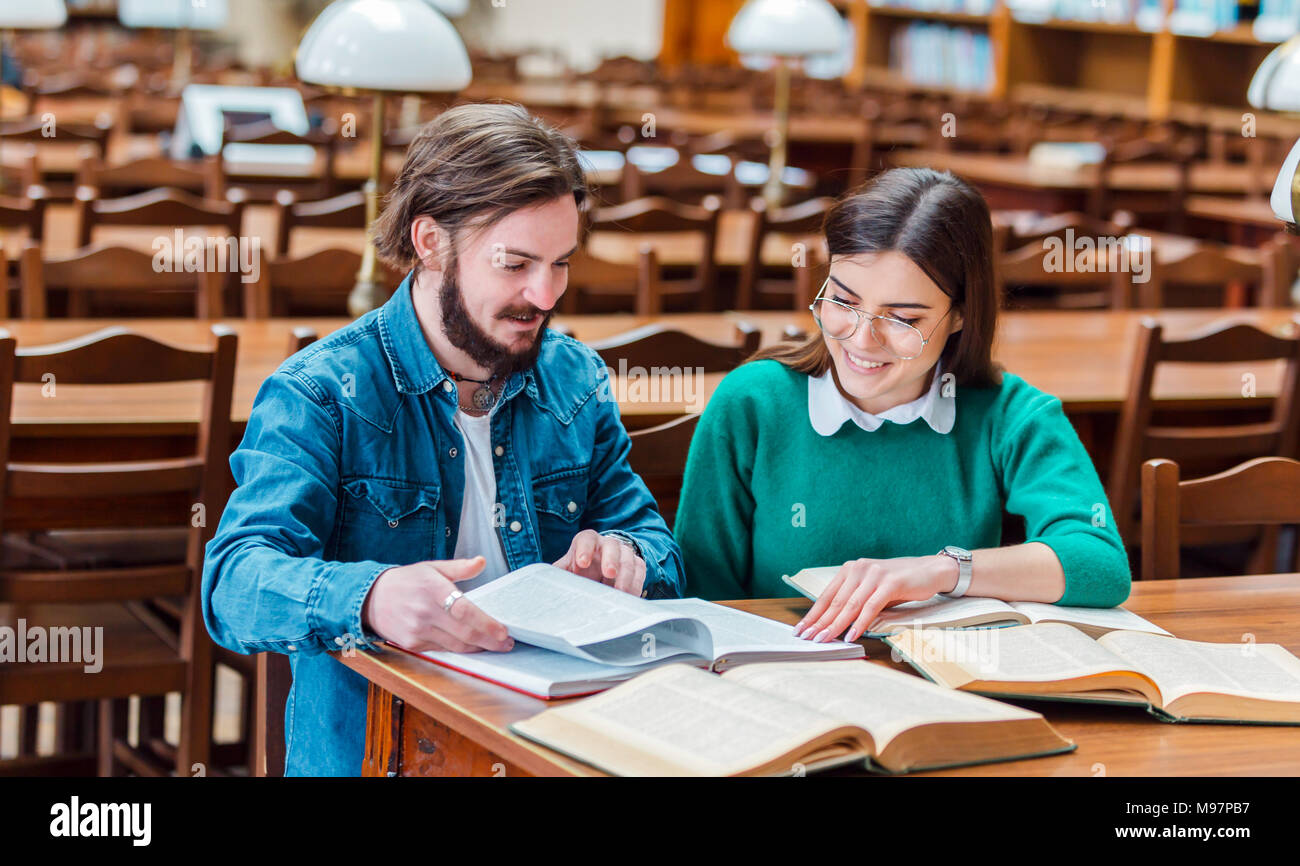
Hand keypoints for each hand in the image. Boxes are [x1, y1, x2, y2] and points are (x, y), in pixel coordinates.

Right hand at [362, 556, 512, 652]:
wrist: (370, 598)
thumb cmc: (406, 581)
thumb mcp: (431, 568)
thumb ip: (459, 568)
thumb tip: (481, 562)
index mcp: (433, 590)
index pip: (465, 611)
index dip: (487, 625)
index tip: (504, 632)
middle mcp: (425, 613)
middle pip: (464, 634)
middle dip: (490, 642)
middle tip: (506, 643)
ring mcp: (417, 631)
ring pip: (455, 646)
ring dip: (477, 648)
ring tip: (493, 645)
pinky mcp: (412, 644)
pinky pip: (442, 650)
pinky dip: (458, 649)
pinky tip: (470, 646)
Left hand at [553, 529, 645, 595]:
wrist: (601, 569)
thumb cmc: (580, 569)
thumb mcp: (567, 569)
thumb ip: (557, 574)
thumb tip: (539, 585)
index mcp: (587, 541)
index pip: (586, 539)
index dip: (584, 549)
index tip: (581, 563)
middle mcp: (607, 544)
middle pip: (611, 546)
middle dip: (611, 560)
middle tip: (609, 574)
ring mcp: (624, 553)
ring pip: (628, 559)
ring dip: (626, 576)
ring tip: (620, 592)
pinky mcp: (637, 565)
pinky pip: (640, 572)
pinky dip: (636, 584)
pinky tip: (630, 597)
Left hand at [793, 555, 958, 642]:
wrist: (930, 570)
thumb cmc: (898, 584)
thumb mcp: (871, 589)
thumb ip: (854, 600)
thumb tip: (832, 624)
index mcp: (850, 569)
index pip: (826, 596)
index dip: (813, 614)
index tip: (801, 630)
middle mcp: (859, 569)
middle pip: (835, 602)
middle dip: (819, 623)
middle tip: (807, 638)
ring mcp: (874, 574)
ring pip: (850, 605)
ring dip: (835, 625)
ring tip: (824, 640)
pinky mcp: (890, 583)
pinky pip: (870, 607)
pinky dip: (859, 623)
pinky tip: (851, 635)